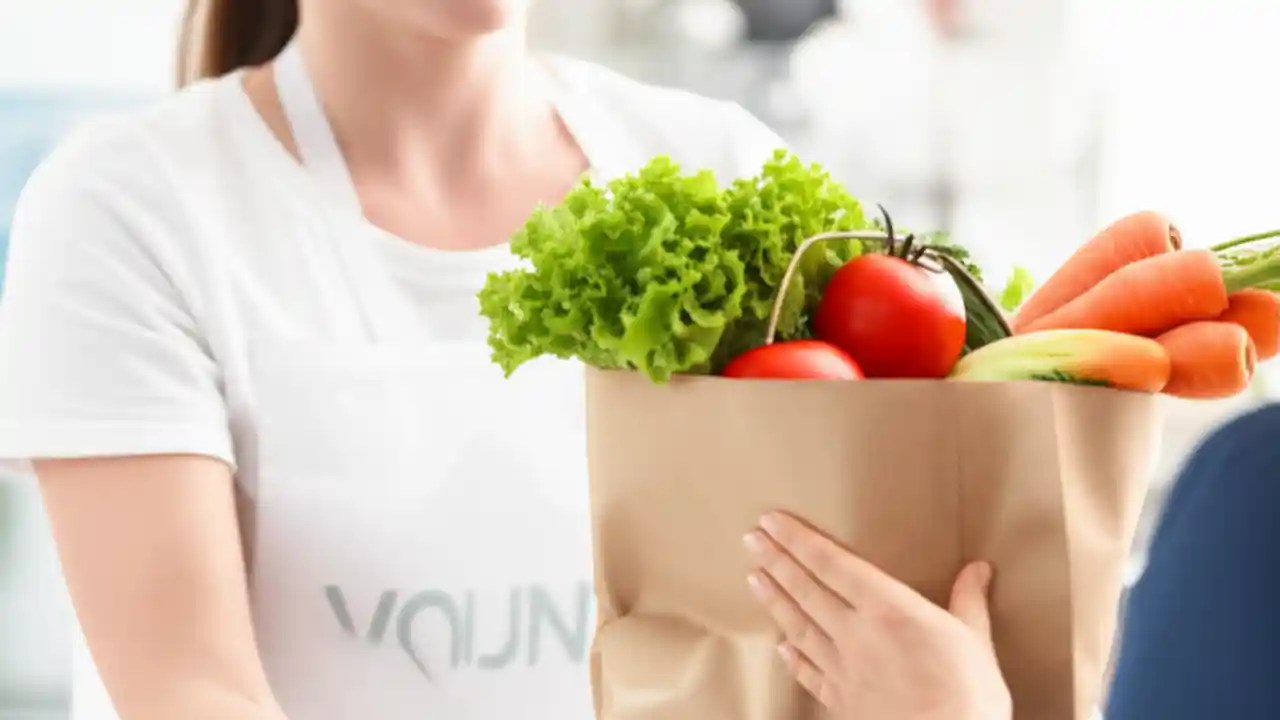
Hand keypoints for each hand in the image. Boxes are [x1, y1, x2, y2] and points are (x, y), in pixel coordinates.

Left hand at [743, 512, 1010, 719]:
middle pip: (806, 590)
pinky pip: (809, 673)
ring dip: (774, 601)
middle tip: (750, 539)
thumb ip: (969, 601)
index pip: (832, 563)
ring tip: (753, 579)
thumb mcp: (975, 640)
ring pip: (799, 626)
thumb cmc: (966, 696)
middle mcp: (856, 633)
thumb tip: (978, 568)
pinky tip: (781, 647)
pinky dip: (793, 658)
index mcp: (888, 608)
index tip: (772, 521)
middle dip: (776, 561)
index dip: (798, 540)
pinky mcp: (841, 700)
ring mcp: (843, 668)